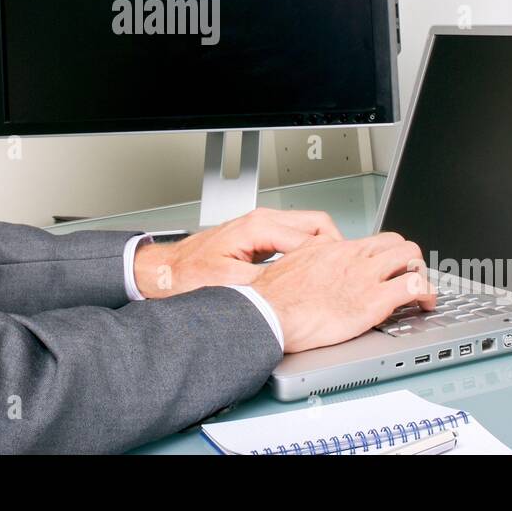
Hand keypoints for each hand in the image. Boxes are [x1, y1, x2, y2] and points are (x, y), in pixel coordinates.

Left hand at [132, 207, 342, 299]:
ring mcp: (262, 226)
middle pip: (317, 224)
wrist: (167, 271)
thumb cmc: (188, 274)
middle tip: (344, 272)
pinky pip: (295, 237)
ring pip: (308, 229)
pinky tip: (311, 271)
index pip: (312, 235)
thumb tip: (290, 290)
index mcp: (258, 227)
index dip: (331, 257)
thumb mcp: (227, 283)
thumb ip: (263, 284)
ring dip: (323, 249)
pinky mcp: (260, 236)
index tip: (342, 274)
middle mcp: (262, 220)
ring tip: (332, 273)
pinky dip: (309, 251)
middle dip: (335, 248)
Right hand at [251, 232, 435, 352]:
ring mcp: (365, 276)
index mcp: (333, 249)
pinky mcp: (373, 300)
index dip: (386, 257)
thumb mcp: (292, 265)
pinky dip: (426, 294)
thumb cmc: (273, 299)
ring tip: (423, 294)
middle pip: (398, 243)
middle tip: (410, 280)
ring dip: (423, 275)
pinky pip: (414, 286)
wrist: (268, 313)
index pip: (372, 241)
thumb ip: (310, 261)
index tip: (388, 271)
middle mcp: (353, 257)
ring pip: (412, 257)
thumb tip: (313, 265)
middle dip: (411, 262)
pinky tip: (425, 305)